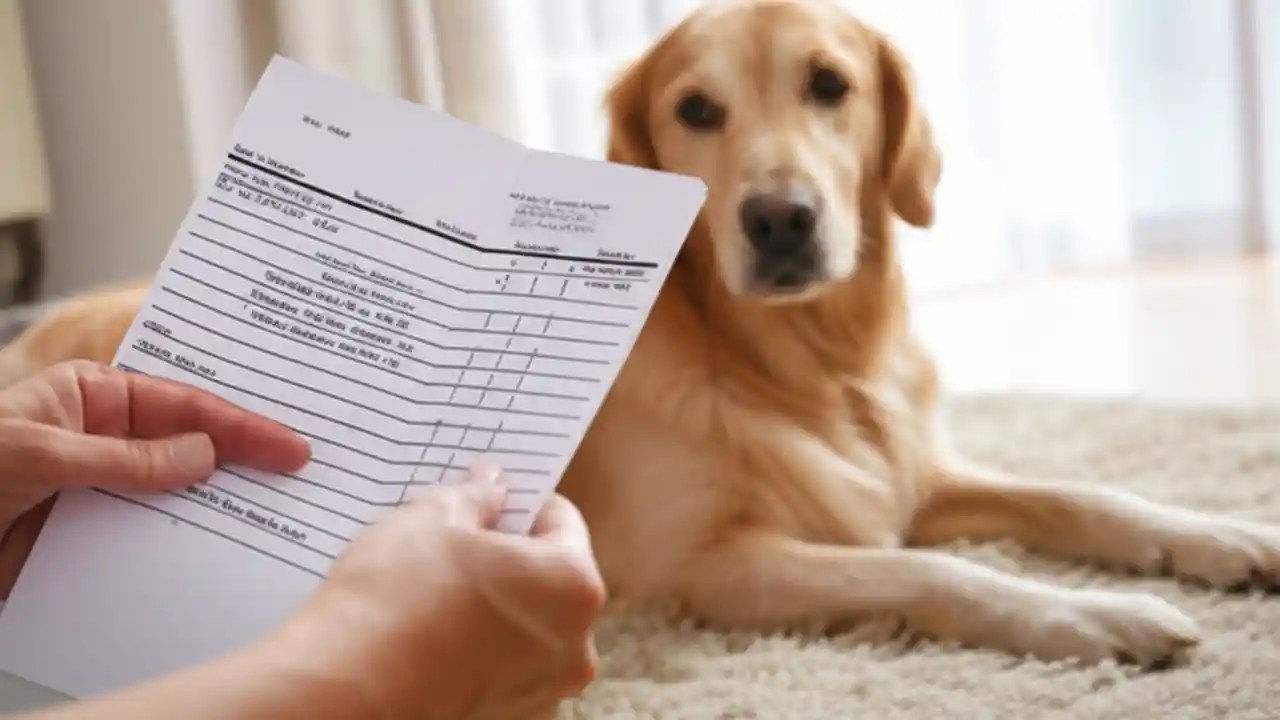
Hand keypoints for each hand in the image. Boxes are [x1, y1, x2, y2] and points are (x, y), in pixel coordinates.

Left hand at [0, 360, 310, 596]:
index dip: (241, 426)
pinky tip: (213, 554)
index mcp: (89, 396)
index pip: (181, 404)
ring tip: (272, 518)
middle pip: (188, 445)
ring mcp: (97, 489)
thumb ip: (123, 457)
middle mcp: (101, 438)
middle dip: (243, 457)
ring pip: (173, 495)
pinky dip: (180, 546)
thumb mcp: (35, 456)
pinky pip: (145, 538)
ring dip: (217, 507)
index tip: (290, 447)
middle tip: (300, 476)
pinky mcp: (88, 537)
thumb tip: (202, 456)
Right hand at [268, 465, 606, 718]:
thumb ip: (476, 497)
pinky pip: (503, 666)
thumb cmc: (396, 599)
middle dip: (508, 556)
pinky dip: (479, 648)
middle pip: (549, 578)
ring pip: (526, 625)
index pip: (561, 521)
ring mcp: (543, 690)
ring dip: (495, 605)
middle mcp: (574, 645)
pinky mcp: (507, 718)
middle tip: (458, 541)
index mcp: (574, 585)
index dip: (522, 503)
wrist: (345, 691)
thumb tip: (490, 488)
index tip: (491, 499)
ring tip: (438, 589)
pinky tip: (435, 632)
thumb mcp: (434, 518)